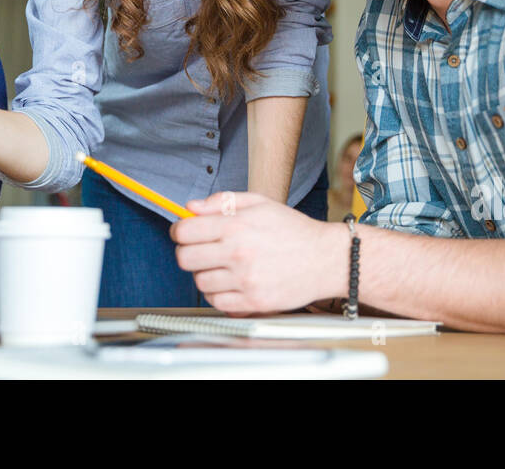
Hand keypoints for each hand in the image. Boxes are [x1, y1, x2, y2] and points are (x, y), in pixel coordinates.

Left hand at [170, 191, 346, 314]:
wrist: (325, 259)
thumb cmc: (294, 230)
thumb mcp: (260, 203)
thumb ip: (223, 201)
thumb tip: (191, 207)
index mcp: (236, 226)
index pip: (185, 231)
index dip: (179, 230)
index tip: (184, 232)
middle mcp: (238, 254)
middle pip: (185, 258)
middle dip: (188, 252)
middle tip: (201, 250)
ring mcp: (245, 281)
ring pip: (199, 282)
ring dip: (206, 274)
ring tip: (224, 266)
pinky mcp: (253, 303)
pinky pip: (217, 302)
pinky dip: (219, 294)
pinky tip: (232, 283)